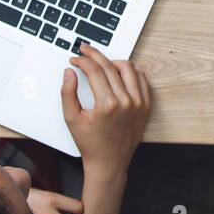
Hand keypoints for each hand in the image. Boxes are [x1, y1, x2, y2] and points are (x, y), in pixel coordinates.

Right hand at [60, 45, 150, 176]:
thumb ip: (67, 93)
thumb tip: (69, 72)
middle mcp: (126, 102)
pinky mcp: (146, 105)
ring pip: (128, 68)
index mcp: (107, 105)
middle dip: (95, 55)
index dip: (82, 61)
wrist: (109, 162)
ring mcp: (139, 103)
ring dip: (113, 61)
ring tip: (101, 63)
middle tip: (85, 51)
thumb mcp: (72, 119)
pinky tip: (118, 73)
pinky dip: (130, 72)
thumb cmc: (91, 143)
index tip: (75, 59)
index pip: (95, 70)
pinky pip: (141, 79)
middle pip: (110, 66)